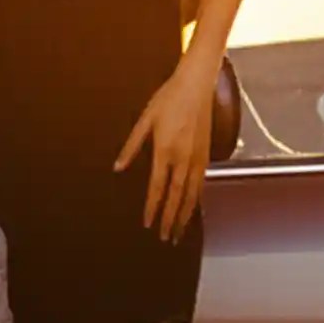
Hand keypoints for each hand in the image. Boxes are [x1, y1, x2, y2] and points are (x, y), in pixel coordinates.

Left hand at [114, 59, 216, 243]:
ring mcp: (198, 157)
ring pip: (192, 193)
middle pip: (177, 196)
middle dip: (172, 219)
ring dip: (186, 213)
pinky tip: (193, 206)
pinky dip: (197, 198)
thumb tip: (118, 168)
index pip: (158, 188)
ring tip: (181, 230)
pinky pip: (201, 182)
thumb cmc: (167, 99)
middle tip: (168, 238)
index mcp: (165, 151)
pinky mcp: (206, 153)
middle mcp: (184, 158)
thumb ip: (131, 146)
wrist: (196, 85)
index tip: (149, 224)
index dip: (153, 208)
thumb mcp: (144, 120)